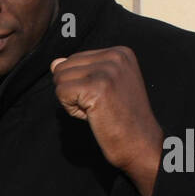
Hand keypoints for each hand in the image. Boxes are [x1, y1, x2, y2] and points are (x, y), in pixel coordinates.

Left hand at [51, 48, 163, 195]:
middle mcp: (115, 56)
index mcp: (120, 52)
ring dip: (72, 100)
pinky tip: (93, 115)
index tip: (104, 97)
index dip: (80, 83)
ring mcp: (106, 70)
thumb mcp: (104, 86)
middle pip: (64, 67)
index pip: (74, 59)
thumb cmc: (123, 120)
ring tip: (97, 110)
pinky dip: (71, 109)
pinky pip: (61, 93)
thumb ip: (80, 72)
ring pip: (60, 79)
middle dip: (73, 90)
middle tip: (99, 106)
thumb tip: (54, 63)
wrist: (140, 143)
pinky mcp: (96, 87)